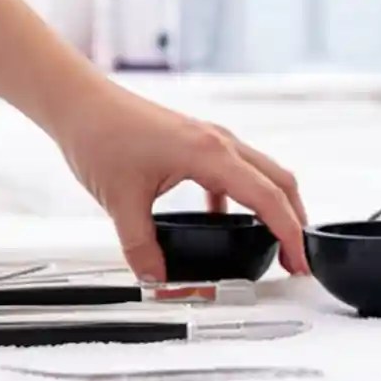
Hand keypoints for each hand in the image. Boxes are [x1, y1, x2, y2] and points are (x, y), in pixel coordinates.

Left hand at [50, 80, 308, 280]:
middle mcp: (218, 141)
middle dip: (295, 219)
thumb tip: (156, 278)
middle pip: (278, 180)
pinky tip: (225, 220)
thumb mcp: (121, 202)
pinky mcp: (196, 141)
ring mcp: (209, 138)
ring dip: (273, 205)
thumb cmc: (101, 134)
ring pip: (260, 172)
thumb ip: (141, 247)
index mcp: (210, 153)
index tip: (299, 260)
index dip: (289, 232)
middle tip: (296, 257)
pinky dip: (241, 196)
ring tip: (272, 240)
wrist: (81, 102)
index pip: (267, 197)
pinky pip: (234, 170)